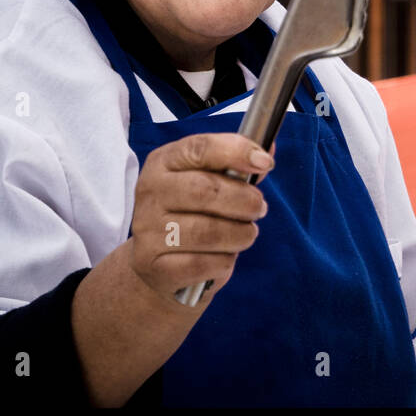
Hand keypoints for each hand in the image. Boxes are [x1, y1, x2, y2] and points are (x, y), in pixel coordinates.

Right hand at [128, 133, 273, 304]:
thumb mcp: (208, 180)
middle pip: (206, 190)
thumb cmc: (190, 212)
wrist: (154, 263)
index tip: (265, 162)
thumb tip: (267, 151)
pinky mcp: (155, 266)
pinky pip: (204, 264)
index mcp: (164, 162)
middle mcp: (151, 193)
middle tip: (259, 208)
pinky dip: (224, 262)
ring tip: (246, 233)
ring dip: (240, 234)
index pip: (200, 148)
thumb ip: (237, 165)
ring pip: (208, 232)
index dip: (237, 151)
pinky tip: (223, 256)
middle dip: (245, 200)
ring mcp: (148, 231)